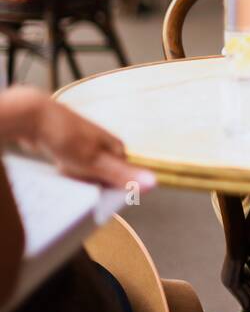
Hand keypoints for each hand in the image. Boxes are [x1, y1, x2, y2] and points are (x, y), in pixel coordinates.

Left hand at [11, 90, 155, 191]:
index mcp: (116, 146)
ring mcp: (86, 142)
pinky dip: (65, 170)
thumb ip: (124, 174)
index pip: (123, 177)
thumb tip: (154, 182)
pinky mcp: (69, 144)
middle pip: (103, 175)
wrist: (33, 117)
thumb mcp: (96, 162)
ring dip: (76, 177)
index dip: (109, 189)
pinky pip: (71, 165)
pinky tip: (58, 168)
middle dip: (90, 183)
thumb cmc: (66, 137)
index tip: (95, 194)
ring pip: (86, 171)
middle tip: (76, 179)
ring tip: (64, 172)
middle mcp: (104, 143)